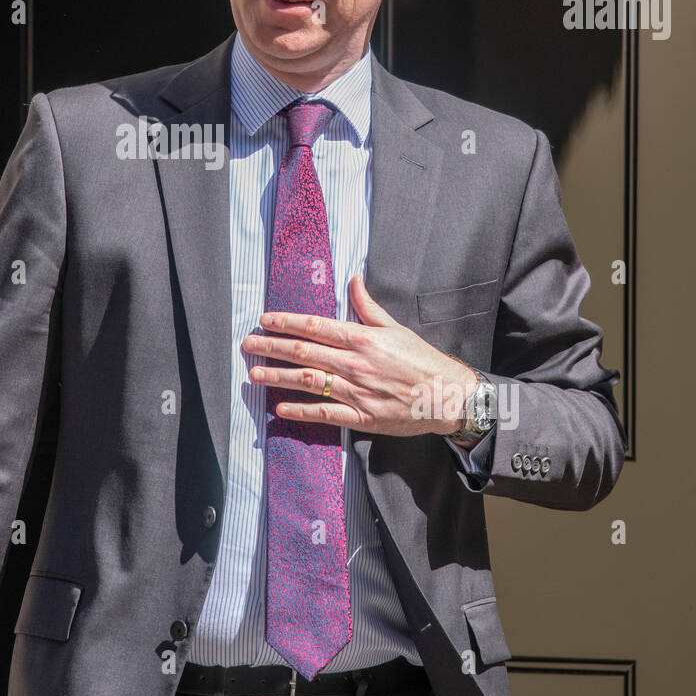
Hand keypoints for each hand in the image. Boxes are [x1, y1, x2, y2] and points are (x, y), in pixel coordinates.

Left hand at [241, 274, 478, 437]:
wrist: (447, 396)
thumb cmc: (422, 360)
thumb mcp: (395, 328)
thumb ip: (368, 306)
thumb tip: (353, 279)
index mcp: (362, 339)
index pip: (315, 326)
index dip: (287, 322)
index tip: (265, 320)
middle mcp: (355, 364)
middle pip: (304, 352)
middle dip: (272, 347)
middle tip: (248, 344)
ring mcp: (356, 392)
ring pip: (308, 382)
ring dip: (278, 377)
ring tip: (255, 373)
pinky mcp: (362, 416)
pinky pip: (325, 413)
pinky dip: (301, 411)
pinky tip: (281, 409)